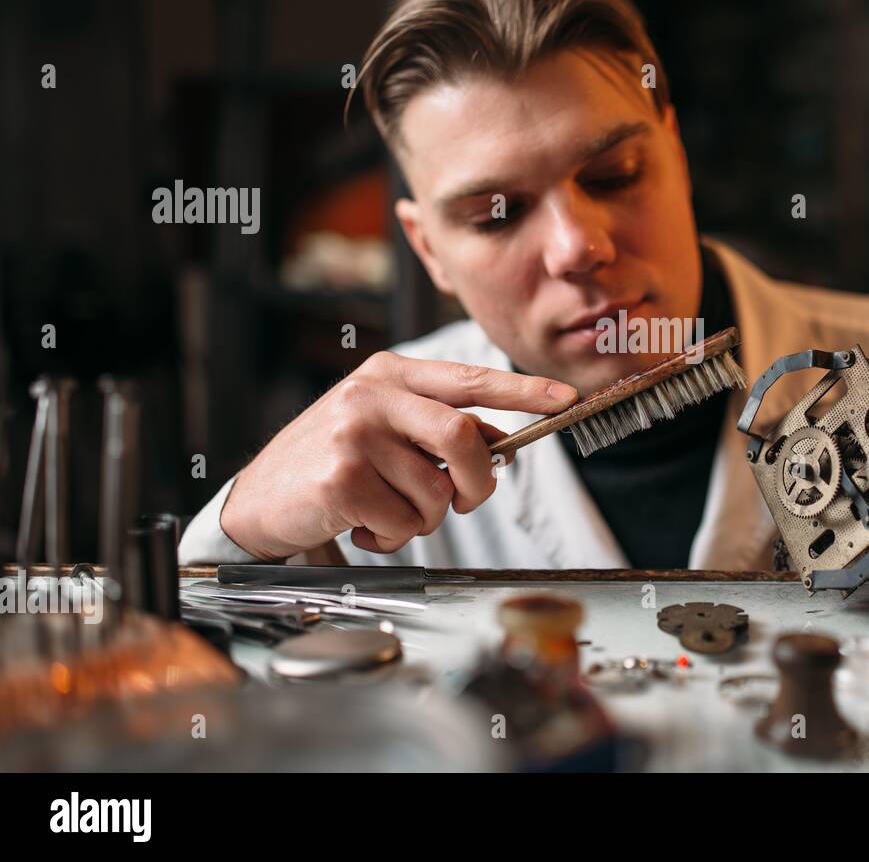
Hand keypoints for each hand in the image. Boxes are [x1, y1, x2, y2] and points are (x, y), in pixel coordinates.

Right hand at [220, 352, 577, 559]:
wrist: (257, 499)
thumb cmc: (331, 464)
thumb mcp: (385, 430)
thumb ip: (438, 429)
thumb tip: (502, 443)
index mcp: (391, 374)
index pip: (470, 378)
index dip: (524, 390)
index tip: (566, 398)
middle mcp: (372, 395)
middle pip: (465, 438)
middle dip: (478, 482)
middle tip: (464, 501)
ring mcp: (354, 433)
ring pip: (437, 492)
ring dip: (424, 520)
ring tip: (388, 513)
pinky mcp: (340, 477)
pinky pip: (405, 523)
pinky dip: (394, 539)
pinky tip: (363, 527)